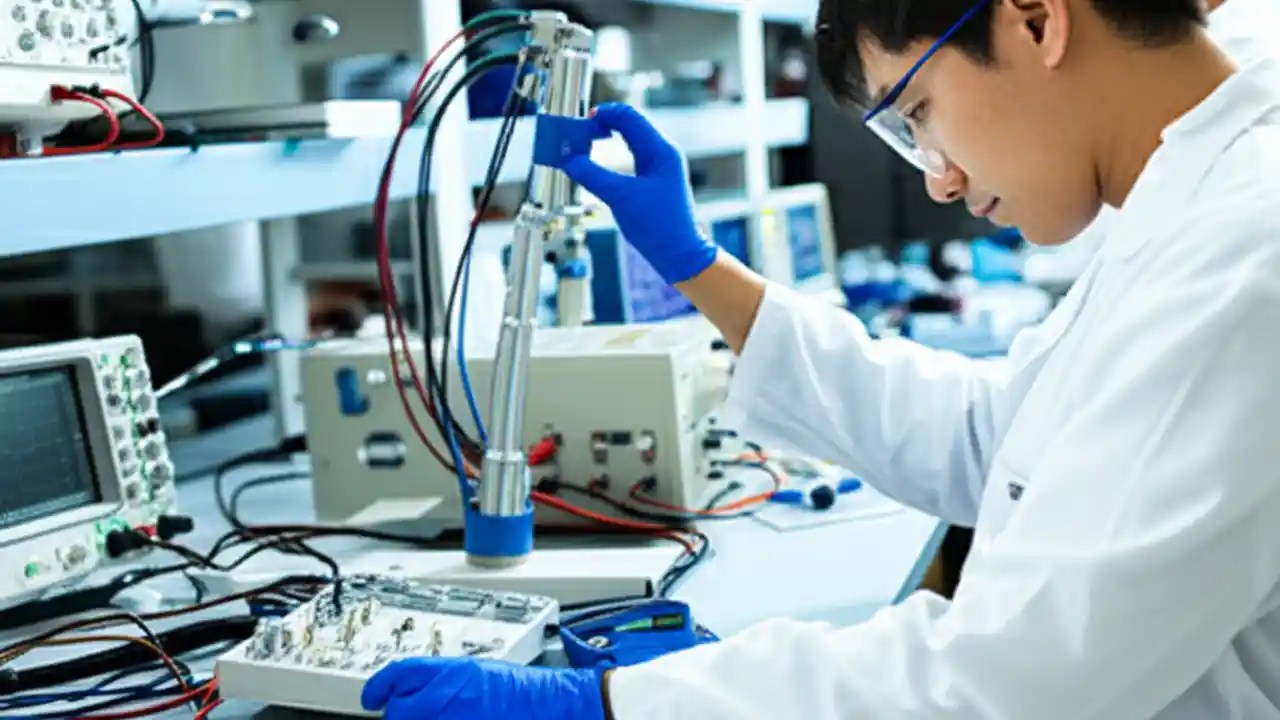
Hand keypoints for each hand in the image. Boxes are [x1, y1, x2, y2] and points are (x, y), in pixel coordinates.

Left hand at [361, 657, 606, 719]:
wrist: (552, 703)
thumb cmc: (521, 690)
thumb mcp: (477, 674)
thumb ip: (442, 683)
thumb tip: (410, 694)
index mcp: (454, 671)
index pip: (400, 674)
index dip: (378, 686)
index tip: (370, 697)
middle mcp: (453, 694)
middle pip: (399, 710)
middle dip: (397, 715)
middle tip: (402, 716)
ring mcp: (458, 717)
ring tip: (428, 718)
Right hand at [562, 103, 717, 284]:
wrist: (680, 255)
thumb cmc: (659, 227)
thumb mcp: (620, 198)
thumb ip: (592, 175)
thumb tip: (568, 159)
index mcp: (661, 151)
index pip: (630, 118)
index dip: (605, 114)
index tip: (582, 121)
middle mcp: (662, 154)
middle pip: (630, 125)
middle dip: (603, 125)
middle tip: (578, 133)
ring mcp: (659, 167)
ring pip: (629, 140)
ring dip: (606, 139)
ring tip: (583, 143)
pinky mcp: (653, 181)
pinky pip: (630, 157)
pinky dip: (611, 155)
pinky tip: (598, 162)